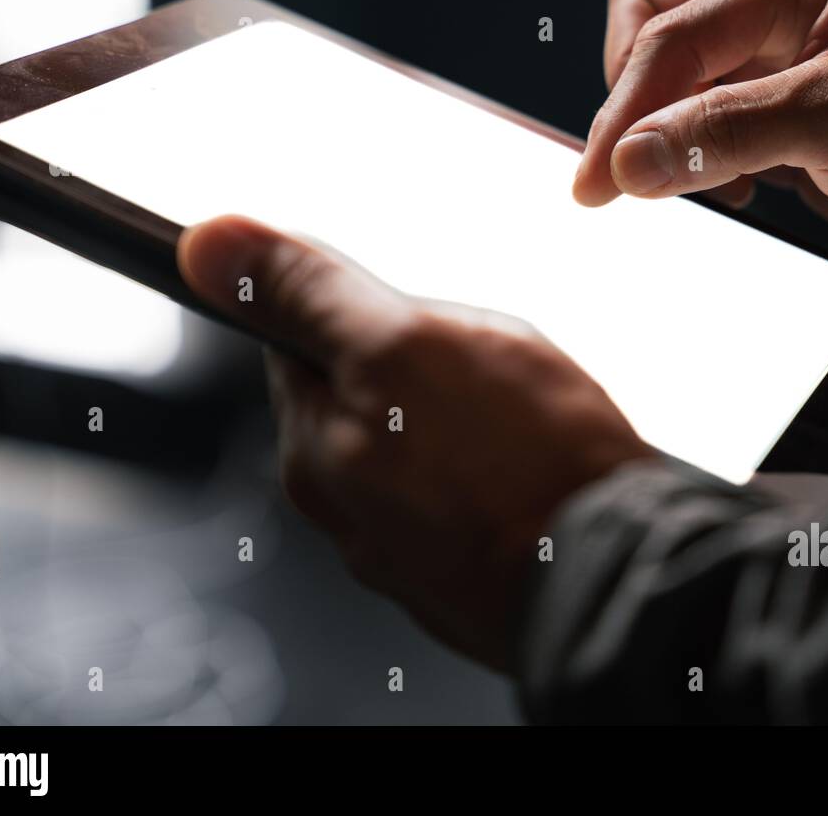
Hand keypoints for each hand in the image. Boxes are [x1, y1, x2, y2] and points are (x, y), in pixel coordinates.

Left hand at [177, 215, 654, 670]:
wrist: (620, 580)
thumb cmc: (524, 468)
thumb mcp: (407, 345)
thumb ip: (309, 296)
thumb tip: (207, 247)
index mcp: (315, 449)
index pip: (295, 347)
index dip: (353, 309)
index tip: (405, 311)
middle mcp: (346, 512)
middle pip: (363, 398)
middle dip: (418, 366)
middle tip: (483, 366)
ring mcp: (408, 552)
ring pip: (420, 447)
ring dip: (462, 419)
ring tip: (521, 419)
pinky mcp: (465, 576)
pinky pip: (466, 496)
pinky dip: (493, 471)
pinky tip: (535, 466)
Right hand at [576, 0, 827, 276]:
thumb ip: (729, 133)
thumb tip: (630, 160)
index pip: (671, 35)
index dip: (624, 110)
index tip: (599, 181)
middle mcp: (779, 20)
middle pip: (653, 40)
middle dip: (635, 112)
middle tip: (631, 182)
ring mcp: (775, 73)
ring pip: (670, 88)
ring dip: (664, 140)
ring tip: (710, 187)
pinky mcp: (777, 124)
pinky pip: (699, 131)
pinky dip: (693, 164)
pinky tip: (734, 191)